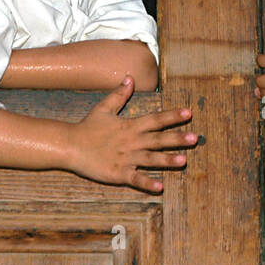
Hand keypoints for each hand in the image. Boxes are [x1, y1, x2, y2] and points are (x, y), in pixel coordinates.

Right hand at [64, 76, 195, 192]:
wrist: (69, 145)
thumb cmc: (87, 127)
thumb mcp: (104, 108)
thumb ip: (120, 94)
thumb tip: (130, 77)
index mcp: (130, 126)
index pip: (155, 119)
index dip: (172, 116)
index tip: (188, 113)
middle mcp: (131, 141)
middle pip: (158, 139)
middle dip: (177, 138)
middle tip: (195, 138)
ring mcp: (125, 158)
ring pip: (150, 158)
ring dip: (167, 160)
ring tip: (184, 161)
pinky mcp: (118, 173)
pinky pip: (135, 178)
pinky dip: (147, 183)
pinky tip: (160, 187)